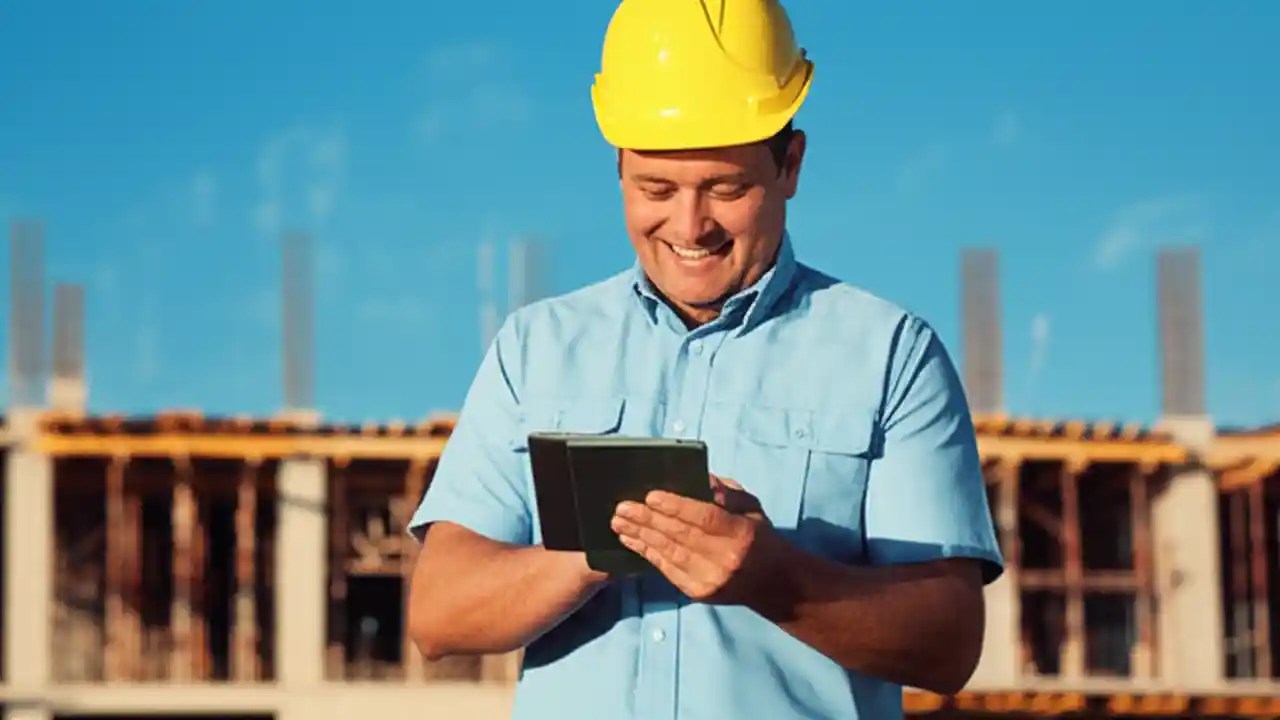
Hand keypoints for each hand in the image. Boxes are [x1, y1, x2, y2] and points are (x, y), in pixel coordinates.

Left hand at [610, 474, 783, 603]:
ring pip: (669, 553)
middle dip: (648, 520)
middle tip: (623, 507)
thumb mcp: (752, 508)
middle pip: (680, 535)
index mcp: (741, 534)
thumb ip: (727, 493)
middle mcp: (725, 559)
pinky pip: (667, 570)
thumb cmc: (760, 538)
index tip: (651, 495)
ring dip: (641, 536)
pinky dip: (648, 554)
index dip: (676, 507)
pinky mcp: (699, 593)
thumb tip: (700, 480)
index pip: (704, 518)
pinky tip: (632, 541)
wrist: (775, 584)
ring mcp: (710, 579)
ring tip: (620, 522)